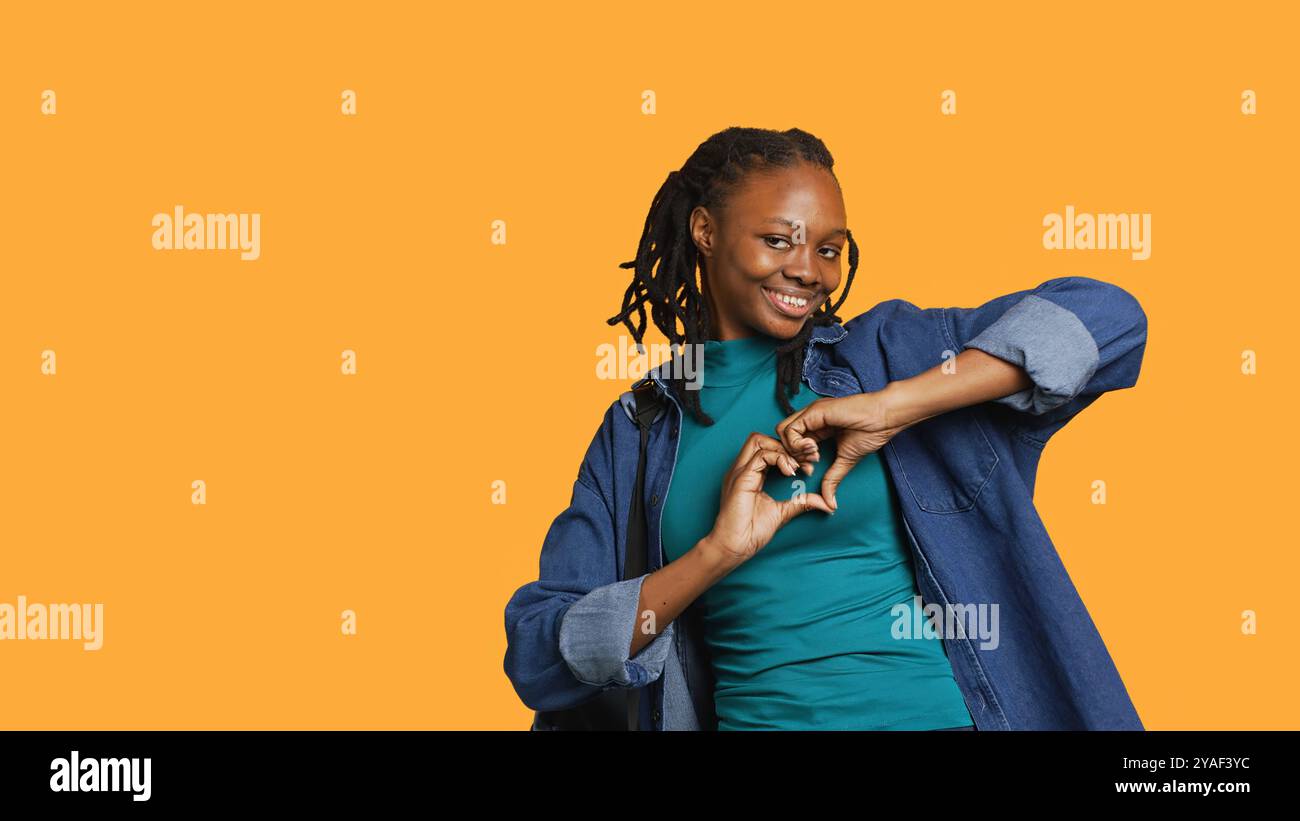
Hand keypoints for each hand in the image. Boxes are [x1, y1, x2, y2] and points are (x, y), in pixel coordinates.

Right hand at [704, 432, 834, 565]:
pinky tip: (790, 472)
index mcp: (750, 475)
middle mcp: (742, 469)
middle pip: (762, 438)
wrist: (735, 548)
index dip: (791, 451)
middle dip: (787, 444)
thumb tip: (825, 503)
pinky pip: (760, 456)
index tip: (810, 463)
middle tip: (807, 458)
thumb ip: (801, 502)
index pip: (768, 448)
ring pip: (758, 440)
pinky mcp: (740, 479)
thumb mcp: (783, 512)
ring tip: (798, 466)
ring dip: (782, 449)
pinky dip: (779, 458)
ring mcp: (739, 472)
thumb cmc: (751, 533)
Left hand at [775, 392, 908, 511]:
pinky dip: (797, 443)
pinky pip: (791, 429)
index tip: (811, 471)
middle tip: (808, 467)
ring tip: (813, 457)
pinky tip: (814, 449)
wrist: (885, 417)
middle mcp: (810, 418)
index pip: (792, 442)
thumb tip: (830, 503)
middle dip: (790, 456)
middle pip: (783, 437)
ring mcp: (811, 413)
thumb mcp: (846, 460)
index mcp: (817, 427)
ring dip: (793, 450)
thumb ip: (833, 479)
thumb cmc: (870, 431)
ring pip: (782, 432)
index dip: (796, 459)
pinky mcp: (814, 412)